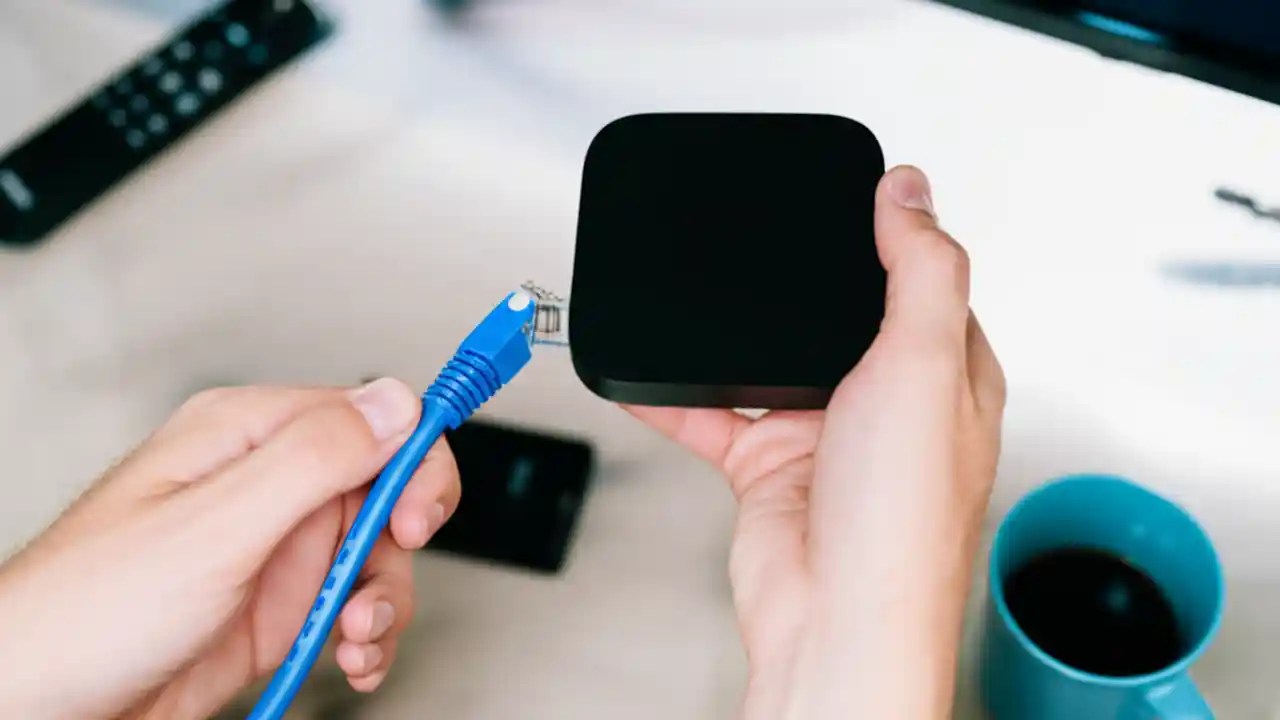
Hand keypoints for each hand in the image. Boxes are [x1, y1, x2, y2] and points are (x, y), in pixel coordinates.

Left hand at [0, 379, 458, 719]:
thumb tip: (395, 403)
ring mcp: (270, 549)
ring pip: (374, 555)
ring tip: (356, 634)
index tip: (420, 513)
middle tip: (390, 566)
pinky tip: (351, 656)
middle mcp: (262, 487)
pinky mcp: (274, 607)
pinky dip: (367, 636)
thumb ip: (313, 459)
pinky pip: (350, 606)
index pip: (365, 418)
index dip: (409, 462)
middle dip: (400, 538)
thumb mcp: (215, 527)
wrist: (40, 710)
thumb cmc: (84, 614)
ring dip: (384, 599)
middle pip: (382, 489)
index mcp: (244, 439)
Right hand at [628, 166, 1004, 718]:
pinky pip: (711, 415)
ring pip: (767, 364)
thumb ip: (920, 270)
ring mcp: (825, 436)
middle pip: (839, 320)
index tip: (857, 197)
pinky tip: (647, 372)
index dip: (894, 240)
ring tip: (702, 294)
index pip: (926, 285)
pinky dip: (673, 396)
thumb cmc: (899, 522)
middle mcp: (888, 406)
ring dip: (733, 339)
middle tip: (767, 240)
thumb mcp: (923, 364)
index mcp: (948, 377)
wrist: (834, 618)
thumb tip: (910, 191)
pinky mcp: (769, 468)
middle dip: (803, 288)